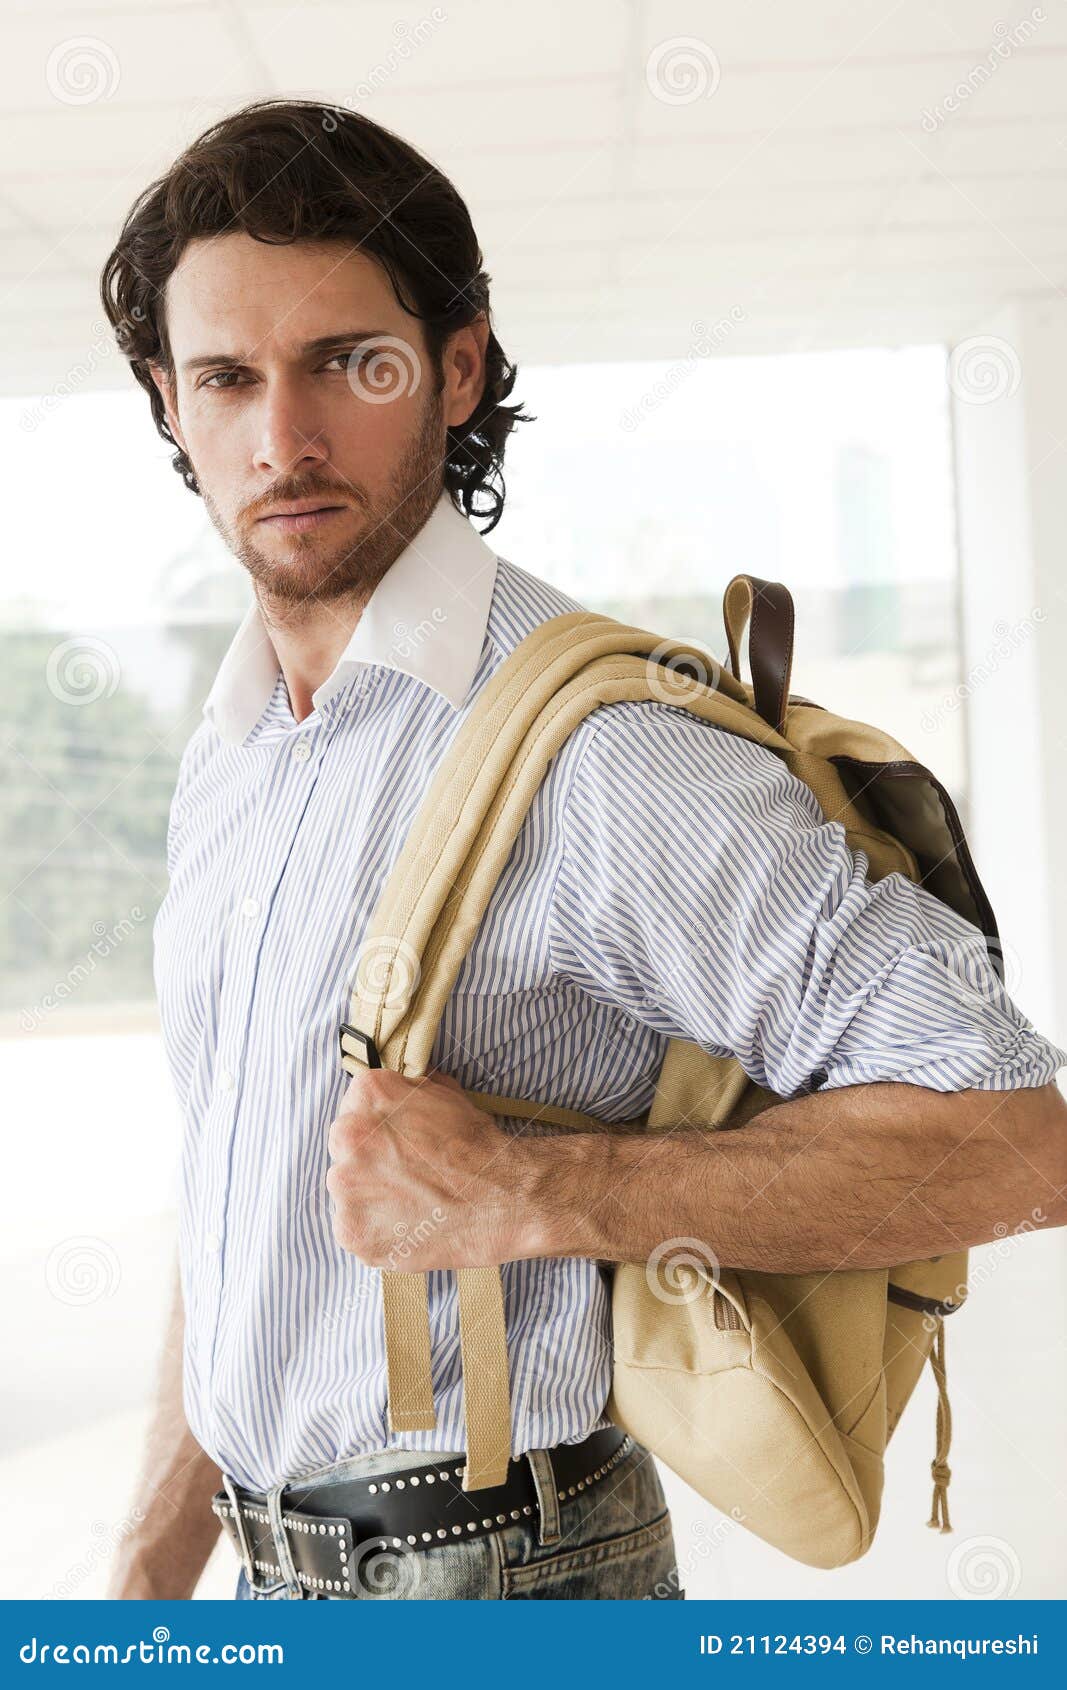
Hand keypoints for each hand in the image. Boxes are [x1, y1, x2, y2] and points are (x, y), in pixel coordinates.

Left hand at [326, 1067, 543, 1269]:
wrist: (501, 1200)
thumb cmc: (477, 1146)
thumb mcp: (445, 1094)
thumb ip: (408, 1089)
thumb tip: (399, 1089)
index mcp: (367, 1094)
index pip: (356, 1105)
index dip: (379, 1124)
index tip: (397, 1141)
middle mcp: (347, 1135)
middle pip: (345, 1146)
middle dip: (370, 1158)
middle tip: (406, 1174)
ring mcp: (345, 1186)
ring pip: (347, 1188)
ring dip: (370, 1194)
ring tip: (410, 1202)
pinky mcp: (351, 1231)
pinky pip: (351, 1227)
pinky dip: (375, 1229)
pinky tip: (406, 1225)